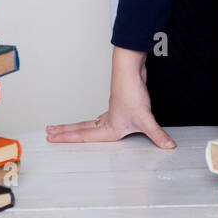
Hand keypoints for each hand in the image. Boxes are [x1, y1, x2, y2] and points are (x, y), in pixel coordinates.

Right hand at [46, 47, 175, 148]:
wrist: (131, 71)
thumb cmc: (132, 93)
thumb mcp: (145, 118)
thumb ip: (157, 134)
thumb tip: (169, 146)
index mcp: (108, 127)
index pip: (82, 136)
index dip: (66, 139)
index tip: (50, 139)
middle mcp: (107, 120)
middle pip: (80, 128)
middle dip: (64, 132)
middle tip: (48, 133)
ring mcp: (111, 112)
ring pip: (88, 122)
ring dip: (75, 126)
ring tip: (62, 129)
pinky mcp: (118, 105)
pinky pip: (100, 117)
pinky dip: (91, 121)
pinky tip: (96, 122)